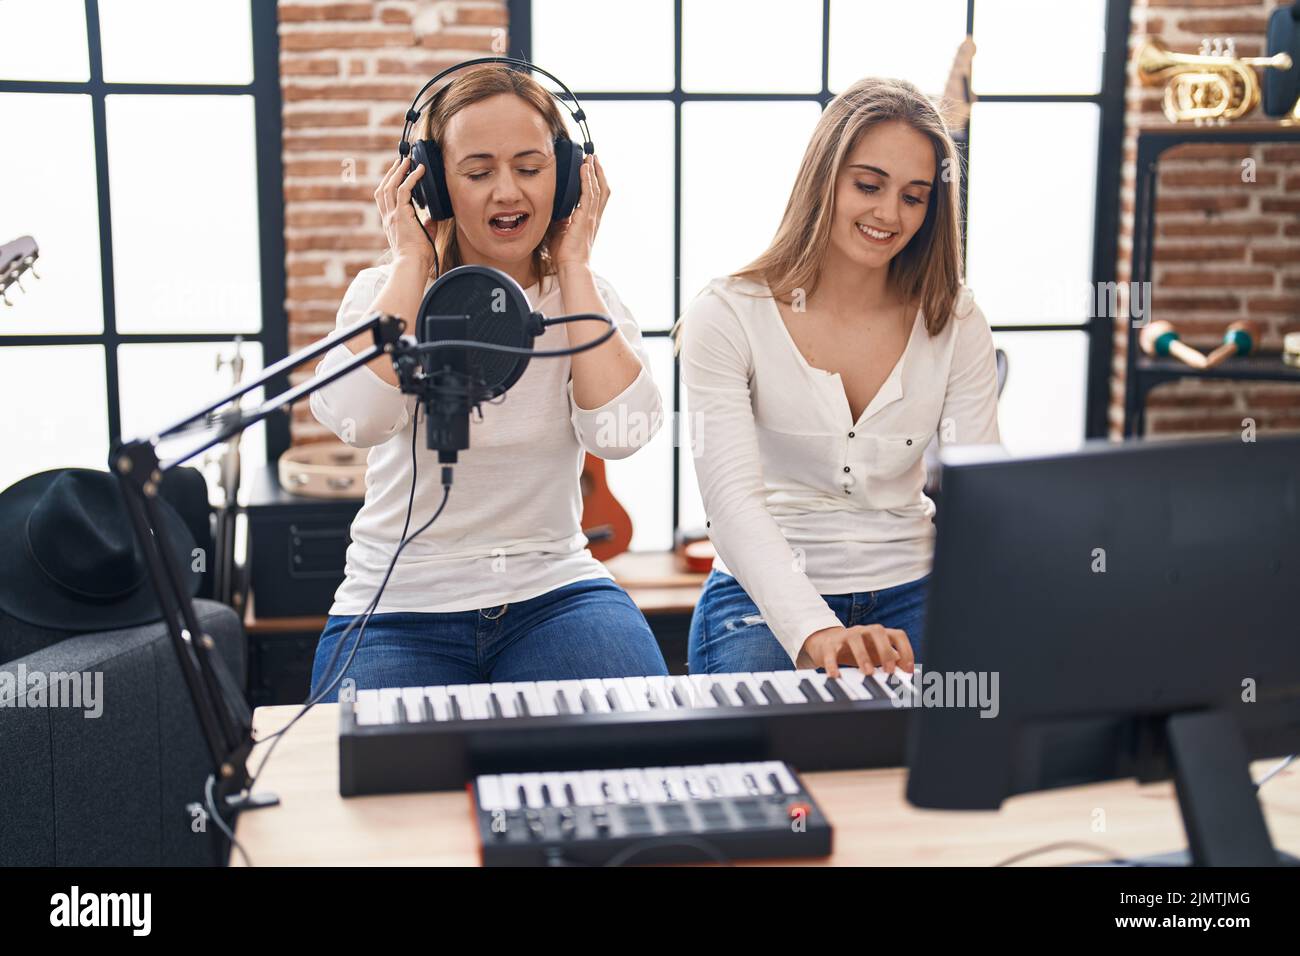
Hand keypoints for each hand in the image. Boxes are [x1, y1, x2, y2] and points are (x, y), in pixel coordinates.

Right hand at [375, 155, 433, 266]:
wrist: (412, 265)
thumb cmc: (417, 257)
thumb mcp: (422, 237)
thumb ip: (426, 226)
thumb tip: (432, 218)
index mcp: (390, 223)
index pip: (385, 199)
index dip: (389, 184)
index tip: (397, 174)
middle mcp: (388, 217)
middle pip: (384, 189)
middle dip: (392, 173)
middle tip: (401, 161)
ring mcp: (392, 216)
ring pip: (391, 186)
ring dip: (399, 171)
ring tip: (408, 161)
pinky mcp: (400, 215)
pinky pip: (404, 190)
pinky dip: (411, 178)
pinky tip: (419, 171)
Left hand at [548, 154, 608, 269]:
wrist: (571, 266)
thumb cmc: (565, 253)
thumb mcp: (562, 230)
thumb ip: (562, 217)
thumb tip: (554, 207)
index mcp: (590, 220)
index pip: (597, 196)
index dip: (596, 180)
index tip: (592, 167)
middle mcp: (594, 216)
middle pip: (602, 189)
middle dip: (599, 172)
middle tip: (594, 156)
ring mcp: (591, 216)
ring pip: (597, 188)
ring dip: (594, 171)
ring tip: (590, 157)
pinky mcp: (586, 218)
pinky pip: (589, 194)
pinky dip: (588, 179)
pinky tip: (585, 168)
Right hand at [796, 624, 913, 678]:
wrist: (827, 643)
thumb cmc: (858, 650)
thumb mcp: (876, 655)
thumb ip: (891, 661)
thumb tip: (907, 672)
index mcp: (879, 634)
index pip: (897, 635)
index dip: (906, 651)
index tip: (908, 670)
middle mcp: (864, 631)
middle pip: (877, 631)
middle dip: (885, 651)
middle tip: (889, 671)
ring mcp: (846, 635)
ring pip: (855, 638)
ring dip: (863, 656)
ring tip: (867, 673)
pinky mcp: (830, 644)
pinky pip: (831, 652)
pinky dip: (833, 664)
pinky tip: (836, 675)